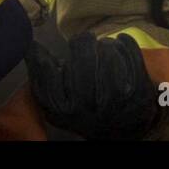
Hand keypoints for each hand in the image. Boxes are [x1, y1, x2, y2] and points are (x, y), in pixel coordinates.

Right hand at [27, 32, 162, 139]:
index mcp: (62, 109)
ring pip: (108, 54)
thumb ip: (41, 73)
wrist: (120, 128)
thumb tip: (30, 45)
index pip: (48, 74)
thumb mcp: (57, 98)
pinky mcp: (138, 91)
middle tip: (84, 40)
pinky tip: (120, 42)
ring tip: (103, 45)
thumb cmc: (83, 106)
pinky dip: (125, 43)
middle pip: (82, 58)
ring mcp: (115, 100)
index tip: (58, 54)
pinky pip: (131, 55)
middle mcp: (87, 106)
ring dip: (105, 44)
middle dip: (82, 43)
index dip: (49, 58)